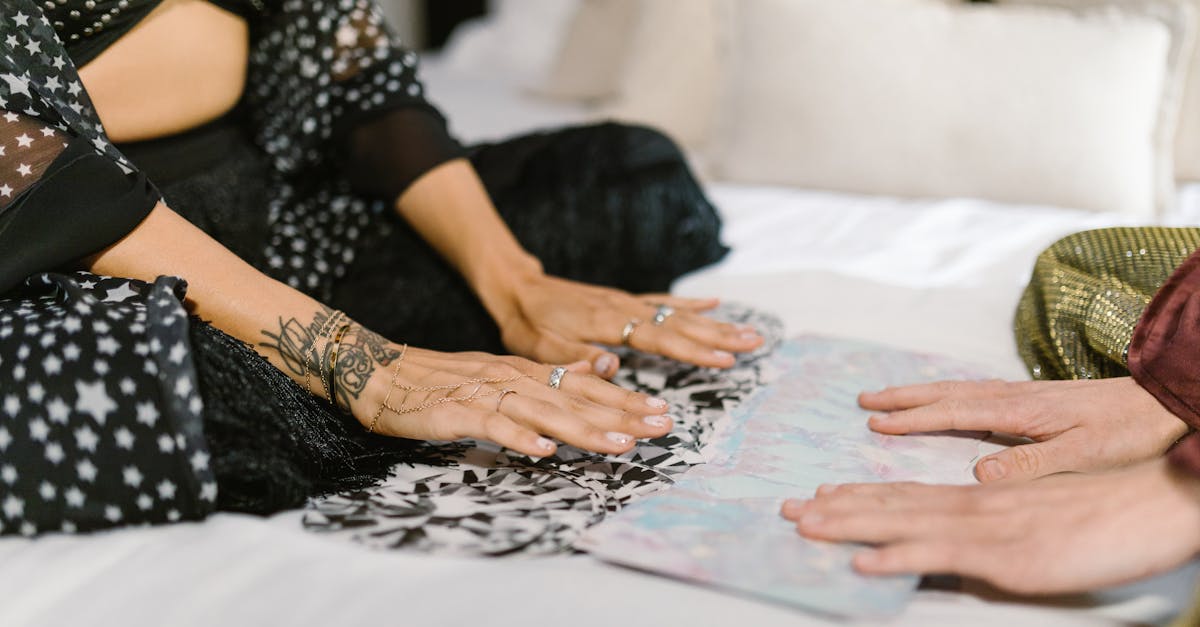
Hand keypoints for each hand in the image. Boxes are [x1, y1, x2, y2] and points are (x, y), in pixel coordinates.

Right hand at [343, 342, 673, 456]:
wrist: (383, 373)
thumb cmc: (443, 380)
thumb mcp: (502, 373)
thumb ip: (547, 377)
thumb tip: (596, 372)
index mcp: (526, 373)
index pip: (585, 387)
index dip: (624, 400)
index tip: (662, 412)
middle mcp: (514, 379)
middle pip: (576, 400)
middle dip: (622, 414)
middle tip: (662, 427)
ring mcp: (487, 395)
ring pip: (545, 413)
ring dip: (585, 429)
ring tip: (622, 444)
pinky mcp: (459, 412)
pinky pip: (493, 426)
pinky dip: (519, 438)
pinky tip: (543, 452)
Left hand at [483, 272, 762, 377]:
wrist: (517, 288)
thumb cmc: (526, 323)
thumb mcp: (538, 346)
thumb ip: (573, 356)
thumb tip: (611, 365)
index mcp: (605, 322)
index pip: (658, 337)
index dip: (692, 349)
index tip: (724, 358)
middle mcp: (623, 307)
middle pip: (679, 322)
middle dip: (719, 335)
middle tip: (756, 343)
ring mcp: (627, 301)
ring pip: (678, 311)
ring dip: (715, 322)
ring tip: (749, 332)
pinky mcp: (625, 299)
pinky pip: (663, 300)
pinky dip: (691, 301)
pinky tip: (716, 302)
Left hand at [780, 459, 1199, 594]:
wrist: (1153, 504)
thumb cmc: (1104, 516)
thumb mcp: (1039, 523)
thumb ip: (999, 525)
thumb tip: (964, 534)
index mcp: (981, 500)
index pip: (908, 495)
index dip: (862, 498)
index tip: (820, 498)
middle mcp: (974, 506)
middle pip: (892, 504)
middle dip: (836, 508)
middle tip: (786, 511)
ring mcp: (986, 528)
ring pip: (903, 523)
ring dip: (849, 525)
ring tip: (803, 525)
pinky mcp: (1004, 554)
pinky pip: (941, 554)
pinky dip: (898, 556)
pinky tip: (864, 564)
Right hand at [858, 377, 1189, 481]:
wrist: (1166, 402)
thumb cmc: (1130, 431)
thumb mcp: (1084, 455)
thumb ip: (1031, 464)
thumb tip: (977, 471)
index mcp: (1021, 411)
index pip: (954, 413)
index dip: (913, 419)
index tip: (876, 423)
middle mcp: (1016, 396)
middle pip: (947, 393)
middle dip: (903, 397)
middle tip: (864, 399)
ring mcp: (1024, 394)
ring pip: (959, 389)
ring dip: (920, 393)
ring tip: (888, 396)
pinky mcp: (1035, 398)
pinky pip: (975, 392)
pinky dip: (946, 394)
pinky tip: (943, 401)